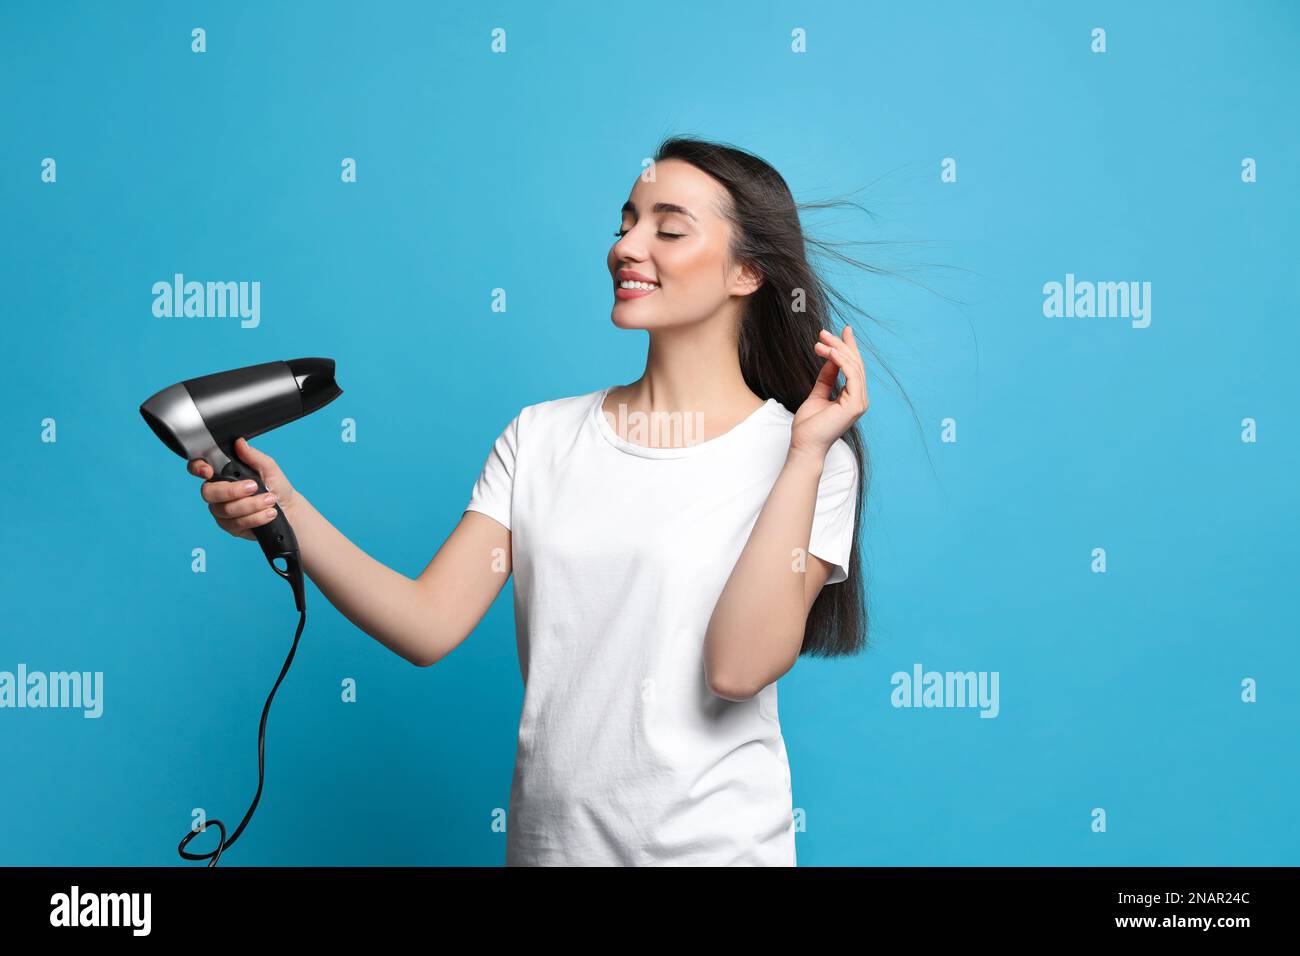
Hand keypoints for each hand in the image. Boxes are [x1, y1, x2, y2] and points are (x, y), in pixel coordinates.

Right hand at [188, 437, 298, 540]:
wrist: (289, 509)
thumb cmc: (276, 487)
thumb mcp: (269, 468)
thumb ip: (253, 456)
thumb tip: (240, 443)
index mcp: (224, 474)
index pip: (199, 468)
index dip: (198, 468)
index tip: (208, 470)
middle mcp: (219, 493)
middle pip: (209, 493)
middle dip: (233, 491)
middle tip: (254, 487)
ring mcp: (223, 511)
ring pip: (226, 510)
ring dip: (252, 505)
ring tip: (270, 500)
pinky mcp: (231, 527)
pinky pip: (237, 523)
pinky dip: (256, 517)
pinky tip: (268, 513)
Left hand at [790, 325, 869, 459]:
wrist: (805, 445)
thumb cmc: (809, 426)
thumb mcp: (818, 395)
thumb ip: (826, 378)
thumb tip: (830, 359)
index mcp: (852, 397)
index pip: (854, 368)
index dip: (848, 347)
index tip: (842, 331)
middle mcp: (859, 399)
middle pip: (855, 364)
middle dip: (841, 345)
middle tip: (823, 333)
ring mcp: (859, 402)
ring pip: (854, 367)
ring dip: (837, 350)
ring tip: (820, 341)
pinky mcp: (855, 404)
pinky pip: (852, 374)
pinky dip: (841, 360)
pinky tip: (829, 351)